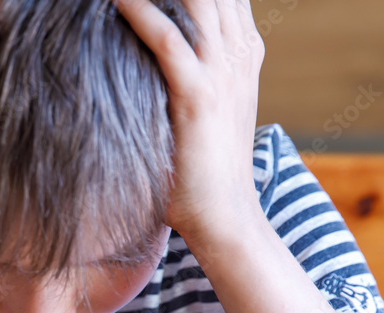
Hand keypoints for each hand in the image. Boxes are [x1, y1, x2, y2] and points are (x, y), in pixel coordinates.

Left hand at [111, 0, 266, 248]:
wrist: (226, 219)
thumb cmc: (205, 171)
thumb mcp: (206, 110)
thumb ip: (192, 75)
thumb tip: (156, 58)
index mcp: (244, 51)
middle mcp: (239, 52)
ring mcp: (223, 72)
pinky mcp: (198, 96)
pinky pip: (166, 37)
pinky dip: (139, 9)